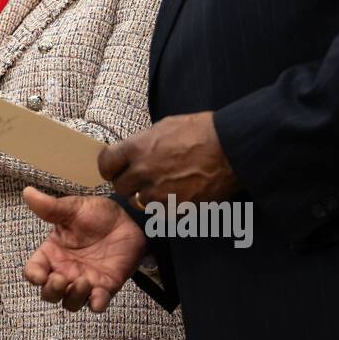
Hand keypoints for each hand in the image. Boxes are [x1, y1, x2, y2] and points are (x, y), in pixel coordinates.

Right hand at [22, 188, 146, 312]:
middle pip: (49, 294)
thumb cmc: (95, 214)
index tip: (39, 275)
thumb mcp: (73, 208)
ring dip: (73, 298)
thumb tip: (27, 192)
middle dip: (52, 292)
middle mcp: (65, 271)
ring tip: (83, 282)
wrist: (128, 219)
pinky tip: (98, 296)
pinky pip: (97, 304)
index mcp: (52, 253)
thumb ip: (50, 207)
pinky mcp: (105, 287)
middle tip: (61, 280)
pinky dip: (96, 304)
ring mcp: (85, 282)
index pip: (34, 270)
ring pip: (71, 303)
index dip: (33, 276)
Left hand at [100, 111, 238, 207]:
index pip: (106, 164)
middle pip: (120, 187)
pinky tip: (177, 194)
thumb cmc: (200, 131)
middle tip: (141, 179)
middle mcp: (143, 173)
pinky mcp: (177, 209)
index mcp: (137, 149)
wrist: (232, 148)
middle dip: (128, 183)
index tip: (115, 169)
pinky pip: (161, 213)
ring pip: (139, 202)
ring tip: (162, 187)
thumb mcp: (164, 127)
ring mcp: (160, 193)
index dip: (110, 167)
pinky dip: (165, 206)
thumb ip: (142, 143)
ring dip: (146, 196)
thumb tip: (131, 153)